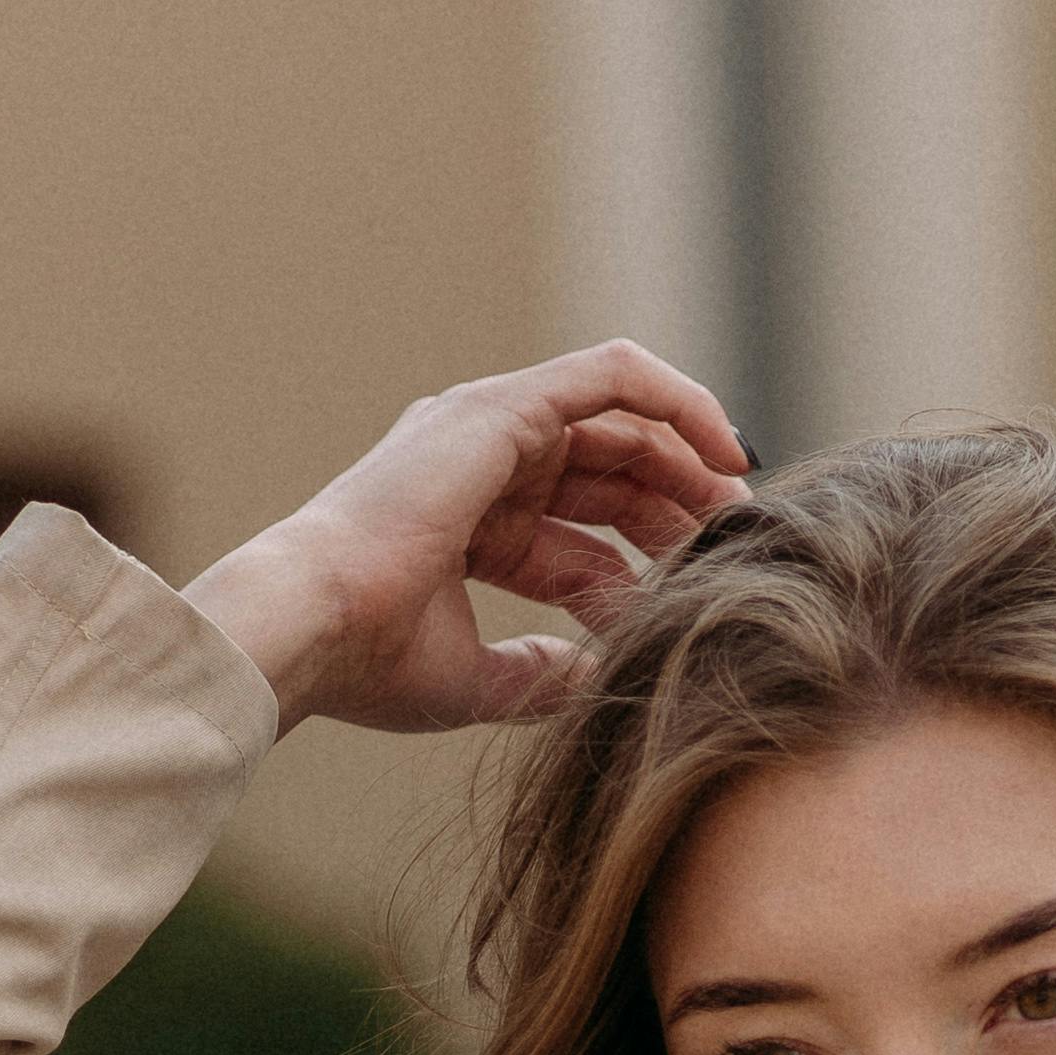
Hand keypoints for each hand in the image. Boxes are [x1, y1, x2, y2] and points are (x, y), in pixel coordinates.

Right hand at [186, 345, 747, 731]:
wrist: (312, 628)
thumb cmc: (371, 661)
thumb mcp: (474, 679)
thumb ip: (536, 672)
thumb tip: (588, 679)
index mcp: (471, 522)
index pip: (585, 533)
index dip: (649, 563)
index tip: (702, 598)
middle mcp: (481, 461)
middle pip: (612, 474)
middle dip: (682, 506)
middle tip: (741, 547)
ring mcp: (489, 426)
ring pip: (621, 420)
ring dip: (691, 456)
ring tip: (743, 504)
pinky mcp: (503, 407)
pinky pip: (612, 375)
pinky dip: (675, 398)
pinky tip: (725, 447)